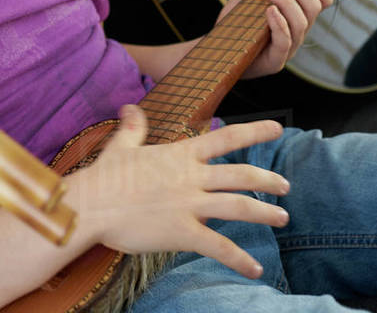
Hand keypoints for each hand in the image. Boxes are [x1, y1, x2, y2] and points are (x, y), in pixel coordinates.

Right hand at [68, 105, 288, 278]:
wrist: (91, 205)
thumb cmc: (104, 178)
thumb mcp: (121, 147)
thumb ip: (133, 128)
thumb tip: (129, 108)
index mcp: (181, 154)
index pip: (226, 138)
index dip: (254, 132)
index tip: (278, 128)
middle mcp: (192, 177)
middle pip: (241, 175)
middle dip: (267, 180)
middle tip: (285, 186)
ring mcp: (189, 204)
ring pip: (238, 207)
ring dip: (264, 213)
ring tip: (283, 217)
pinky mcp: (183, 232)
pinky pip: (218, 247)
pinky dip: (239, 259)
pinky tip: (256, 269)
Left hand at [217, 0, 331, 78]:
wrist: (221, 46)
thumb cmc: (239, 20)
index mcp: (298, 12)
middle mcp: (298, 29)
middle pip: (314, 7)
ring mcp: (289, 46)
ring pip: (301, 23)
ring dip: (287, 2)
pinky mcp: (275, 60)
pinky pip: (286, 41)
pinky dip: (280, 23)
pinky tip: (269, 11)